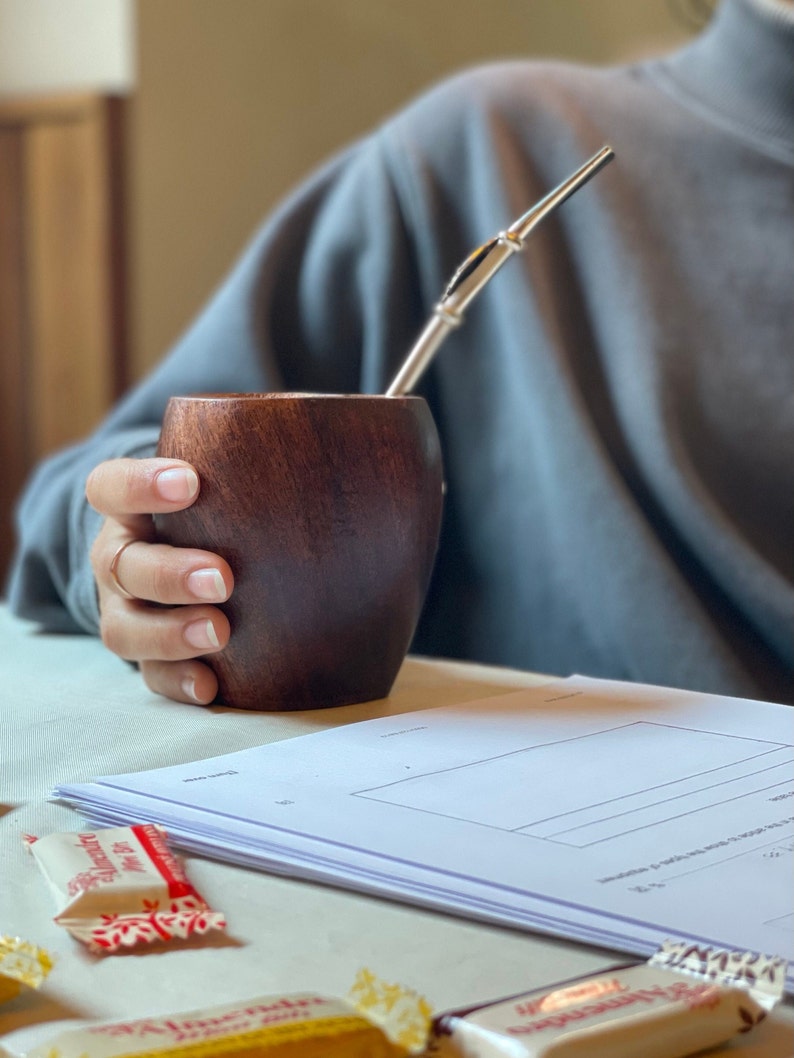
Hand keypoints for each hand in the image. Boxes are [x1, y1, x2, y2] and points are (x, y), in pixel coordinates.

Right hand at [86, 457, 233, 704]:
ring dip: (170, 633)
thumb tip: (343, 440)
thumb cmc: (212, 512)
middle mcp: (119, 557)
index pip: (111, 486)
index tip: (190, 481)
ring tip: (219, 632)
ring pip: (124, 627)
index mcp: (129, 508)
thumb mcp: (218, 482)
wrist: (185, 553)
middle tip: (222, 578)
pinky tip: (211, 685)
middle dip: (170, 574)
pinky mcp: (146, 653)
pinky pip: (150, 675)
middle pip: (122, 564)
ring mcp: (125, 609)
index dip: (141, 484)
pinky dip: (178, 681)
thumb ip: (251, 464)